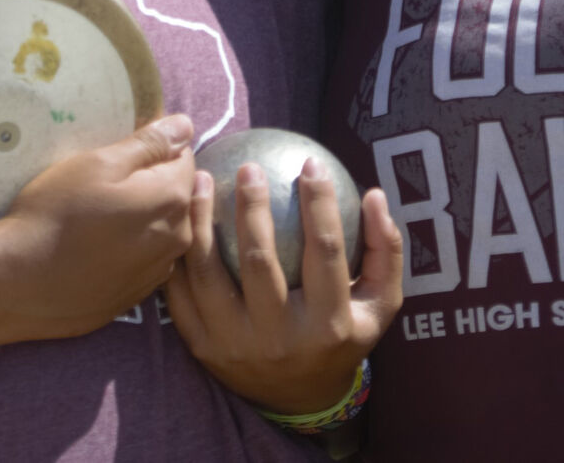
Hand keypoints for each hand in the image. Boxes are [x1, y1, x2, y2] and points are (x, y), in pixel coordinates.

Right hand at [0, 114, 197, 339]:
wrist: (19, 282)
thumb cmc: (56, 213)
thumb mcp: (98, 163)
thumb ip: (150, 144)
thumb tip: (186, 127)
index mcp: (172, 199)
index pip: (185, 158)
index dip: (155, 151)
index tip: (122, 157)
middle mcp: (178, 238)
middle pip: (177, 196)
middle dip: (153, 185)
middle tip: (107, 185)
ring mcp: (158, 271)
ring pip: (163, 229)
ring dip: (144, 218)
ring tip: (101, 218)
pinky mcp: (137, 295)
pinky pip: (146, 259)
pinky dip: (132, 249)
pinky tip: (98, 248)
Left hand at [164, 155, 402, 414]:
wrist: (298, 400)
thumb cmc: (342, 334)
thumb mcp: (379, 303)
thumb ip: (385, 250)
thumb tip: (374, 195)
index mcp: (328, 325)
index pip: (326, 251)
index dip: (321, 202)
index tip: (311, 163)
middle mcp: (280, 339)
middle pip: (259, 261)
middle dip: (251, 207)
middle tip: (249, 167)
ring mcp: (235, 346)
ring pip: (209, 275)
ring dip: (201, 221)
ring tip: (203, 180)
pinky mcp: (203, 348)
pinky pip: (182, 294)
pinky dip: (179, 255)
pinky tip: (178, 217)